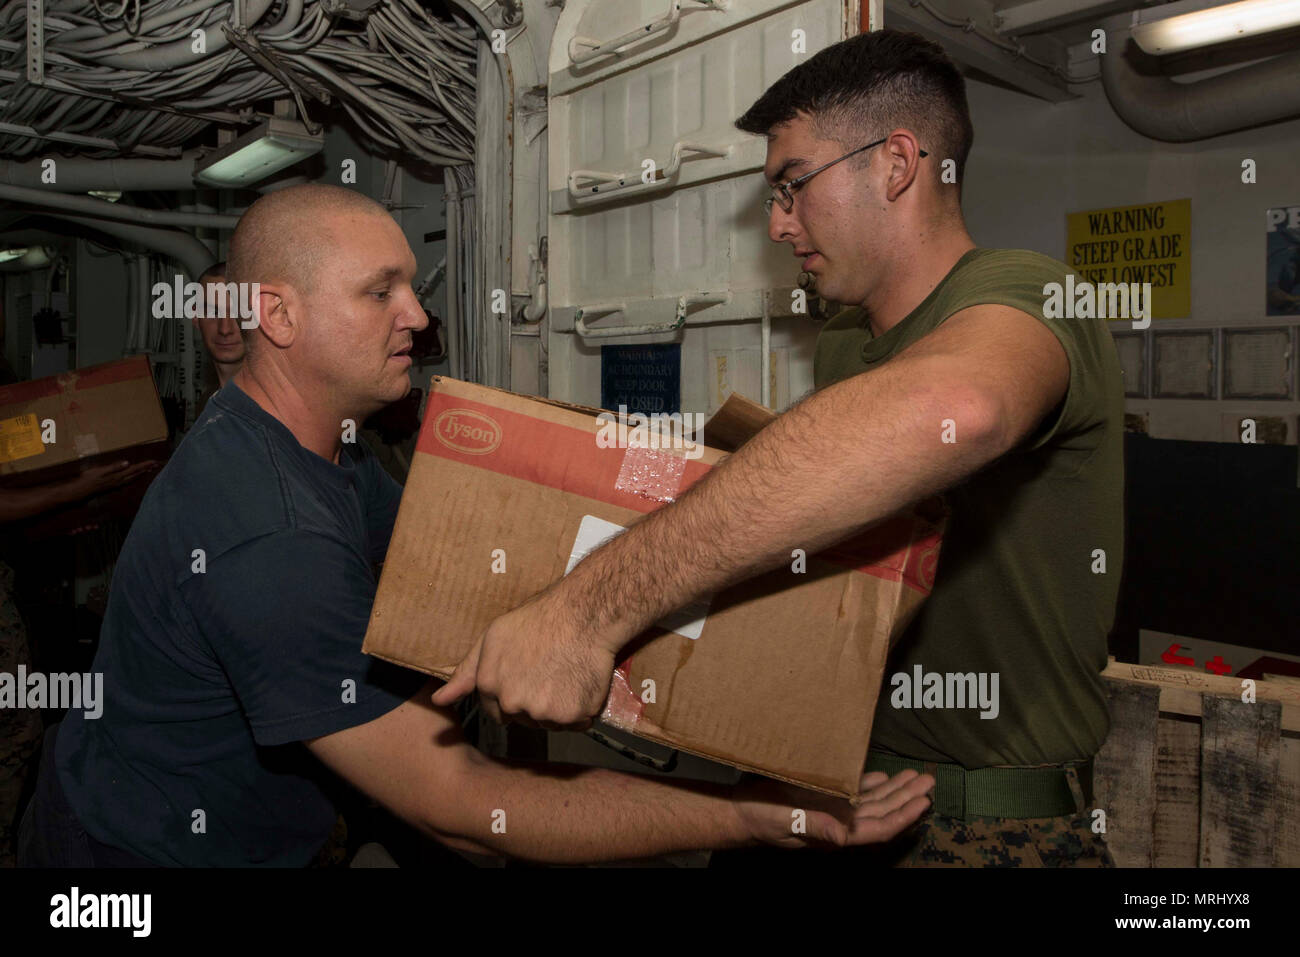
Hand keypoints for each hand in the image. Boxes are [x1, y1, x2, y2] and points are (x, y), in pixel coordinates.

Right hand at [72, 460, 157, 498]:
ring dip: (142, 473)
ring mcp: (118, 484)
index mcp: (118, 476)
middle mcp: (120, 481)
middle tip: (156, 464)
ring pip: (134, 478)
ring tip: (150, 469)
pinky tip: (136, 476)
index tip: (154, 462)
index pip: (135, 469)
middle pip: (137, 474)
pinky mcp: (115, 486)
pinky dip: (135, 477)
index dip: (145, 465)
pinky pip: (129, 481)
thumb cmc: (90, 479)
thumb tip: (127, 463)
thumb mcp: (101, 471)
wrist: (82, 490)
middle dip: (147, 469)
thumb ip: (114, 467)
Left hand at [430, 587, 618, 728]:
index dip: (514, 697)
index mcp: (490, 685)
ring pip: (551, 722)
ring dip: (559, 708)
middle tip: (551, 672)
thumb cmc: (538, 619)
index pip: (498, 713)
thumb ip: (466, 673)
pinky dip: (583, 708)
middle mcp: (513, 703)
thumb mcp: (493, 637)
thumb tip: (438, 702)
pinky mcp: (572, 716)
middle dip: (535, 703)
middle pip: (524, 719)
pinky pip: (578, 722)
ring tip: (567, 674)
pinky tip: (582, 681)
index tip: (529, 678)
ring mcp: (542, 712)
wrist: (582, 614)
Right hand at [732, 769, 933, 848]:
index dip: (903, 817)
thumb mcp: (784, 821)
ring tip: (916, 776)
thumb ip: (814, 826)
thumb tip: (844, 835)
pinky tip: (885, 776)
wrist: (739, 810)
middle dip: (907, 799)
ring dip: (896, 790)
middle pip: (882, 813)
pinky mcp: (824, 797)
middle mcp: (839, 822)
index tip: (923, 802)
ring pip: (873, 802)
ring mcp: (833, 809)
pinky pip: (854, 792)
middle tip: (929, 781)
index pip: (878, 829)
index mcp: (835, 833)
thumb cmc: (759, 817)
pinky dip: (872, 784)